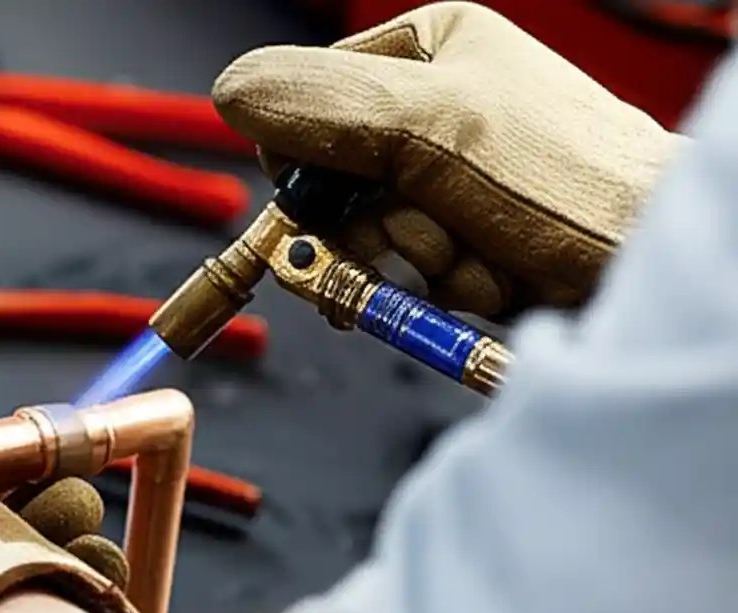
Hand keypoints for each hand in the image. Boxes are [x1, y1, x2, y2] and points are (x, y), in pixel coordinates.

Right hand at [213, 1, 684, 317]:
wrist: (651, 274)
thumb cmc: (572, 184)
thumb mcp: (434, 125)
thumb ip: (324, 104)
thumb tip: (230, 91)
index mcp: (430, 52)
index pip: (310, 98)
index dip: (308, 157)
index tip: (331, 192)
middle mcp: (440, 110)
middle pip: (337, 180)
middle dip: (379, 225)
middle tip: (426, 234)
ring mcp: (455, 181)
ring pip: (373, 236)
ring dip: (419, 263)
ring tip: (486, 253)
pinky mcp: (471, 241)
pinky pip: (413, 275)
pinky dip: (448, 290)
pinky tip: (501, 277)